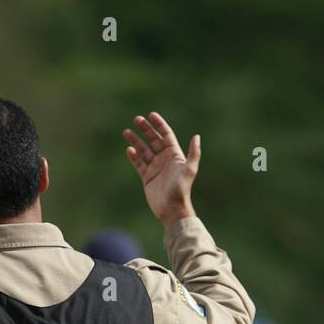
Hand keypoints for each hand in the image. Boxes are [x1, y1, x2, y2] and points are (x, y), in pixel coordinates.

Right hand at [123, 112, 199, 227]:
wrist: (172, 208)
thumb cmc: (182, 189)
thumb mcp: (190, 169)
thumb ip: (194, 153)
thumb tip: (197, 136)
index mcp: (175, 155)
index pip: (166, 135)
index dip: (159, 124)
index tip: (151, 115)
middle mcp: (164, 159)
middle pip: (154, 140)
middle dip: (146, 129)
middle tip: (137, 119)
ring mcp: (155, 168)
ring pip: (144, 150)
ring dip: (136, 140)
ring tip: (127, 132)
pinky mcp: (147, 177)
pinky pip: (139, 164)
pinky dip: (134, 156)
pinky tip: (129, 150)